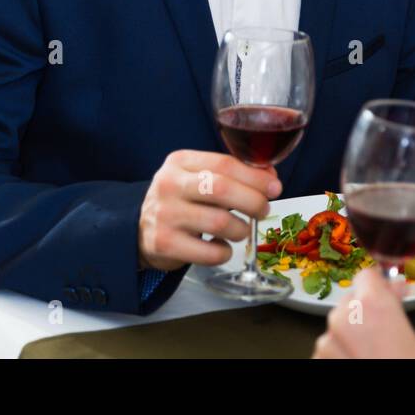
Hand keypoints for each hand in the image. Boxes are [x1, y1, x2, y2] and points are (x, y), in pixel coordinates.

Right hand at [138, 150, 281, 271]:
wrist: (139, 228)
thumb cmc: (179, 201)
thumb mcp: (196, 177)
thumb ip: (231, 175)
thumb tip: (270, 179)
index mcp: (180, 162)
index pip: (224, 164)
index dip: (255, 176)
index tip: (274, 187)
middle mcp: (170, 185)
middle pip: (222, 189)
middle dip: (253, 201)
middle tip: (263, 210)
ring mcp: (166, 215)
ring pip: (220, 222)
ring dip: (241, 229)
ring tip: (241, 230)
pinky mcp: (165, 244)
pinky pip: (211, 252)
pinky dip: (225, 251)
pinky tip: (221, 245)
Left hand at [313, 267, 414, 358]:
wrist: (394, 403)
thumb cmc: (407, 367)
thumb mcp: (410, 334)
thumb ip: (394, 306)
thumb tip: (391, 293)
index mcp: (372, 304)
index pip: (367, 275)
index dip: (380, 284)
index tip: (388, 290)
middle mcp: (344, 317)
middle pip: (351, 301)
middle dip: (366, 311)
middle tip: (386, 328)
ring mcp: (326, 341)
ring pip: (338, 327)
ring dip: (352, 336)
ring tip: (375, 355)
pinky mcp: (317, 360)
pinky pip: (329, 350)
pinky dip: (341, 355)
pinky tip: (360, 364)